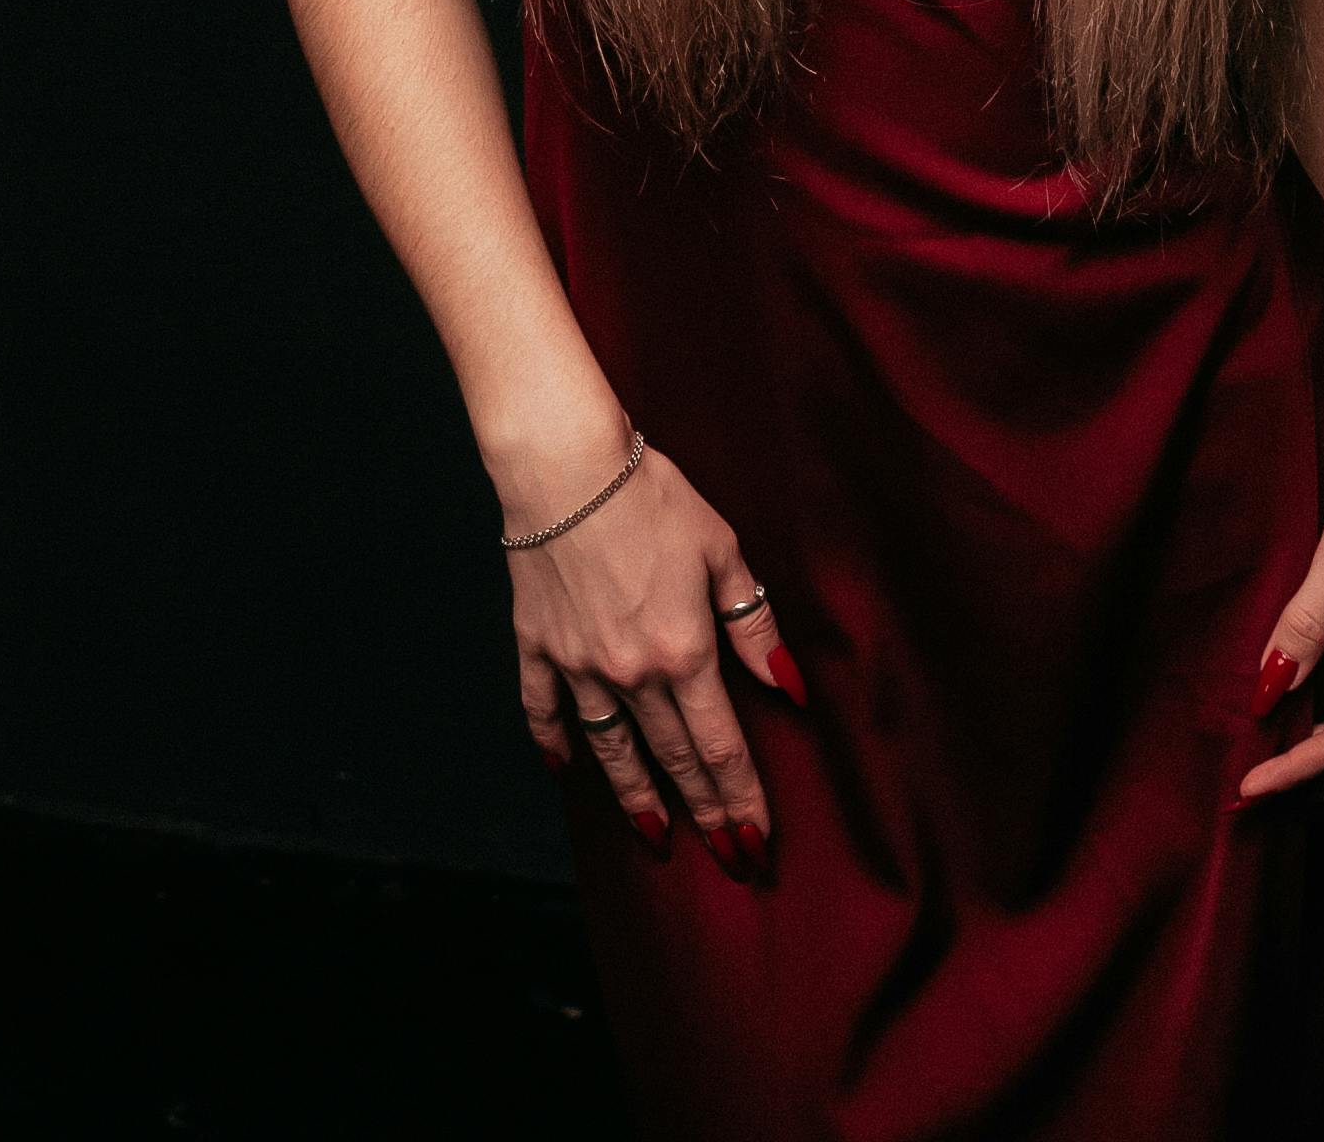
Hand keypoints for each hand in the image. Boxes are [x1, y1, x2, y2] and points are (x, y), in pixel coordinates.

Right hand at [507, 440, 805, 876]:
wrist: (565, 466)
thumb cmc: (651, 495)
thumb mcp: (722, 549)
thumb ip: (753, 624)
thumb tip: (787, 685)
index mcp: (683, 652)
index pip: (721, 746)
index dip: (742, 798)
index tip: (758, 841)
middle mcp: (630, 673)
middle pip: (674, 758)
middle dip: (705, 812)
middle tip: (726, 859)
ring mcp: (578, 665)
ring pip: (612, 749)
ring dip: (637, 796)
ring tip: (656, 835)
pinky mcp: (536, 646)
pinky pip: (543, 708)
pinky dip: (554, 741)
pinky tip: (564, 769)